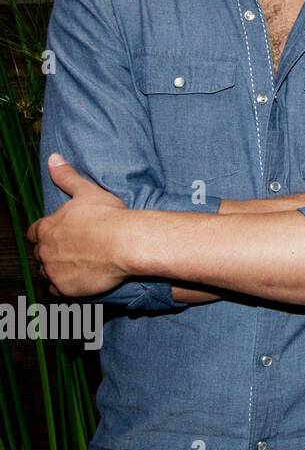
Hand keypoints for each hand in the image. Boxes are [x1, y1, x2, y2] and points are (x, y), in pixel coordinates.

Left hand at [26, 153, 130, 297]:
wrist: (126, 243)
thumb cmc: (109, 216)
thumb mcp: (87, 191)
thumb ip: (67, 176)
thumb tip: (53, 158)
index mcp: (47, 227)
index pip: (34, 232)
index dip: (44, 234)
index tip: (59, 235)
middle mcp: (45, 250)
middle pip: (40, 254)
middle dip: (52, 252)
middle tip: (74, 250)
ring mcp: (53, 271)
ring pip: (47, 273)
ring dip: (57, 270)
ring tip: (78, 266)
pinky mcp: (65, 288)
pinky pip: (56, 291)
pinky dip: (65, 286)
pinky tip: (79, 280)